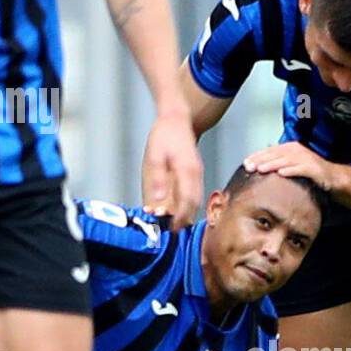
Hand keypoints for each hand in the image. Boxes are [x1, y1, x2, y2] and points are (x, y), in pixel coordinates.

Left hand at [141, 109, 203, 228]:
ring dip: (186, 212)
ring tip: (173, 225)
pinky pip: (192, 192)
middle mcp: (195, 174)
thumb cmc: (164, 136)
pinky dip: (186, 203)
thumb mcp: (154, 155)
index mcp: (187, 170)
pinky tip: (173, 209)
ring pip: (195, 199)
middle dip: (184, 219)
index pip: (187, 200)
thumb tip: (158, 200)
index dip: (181, 217)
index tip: (173, 229)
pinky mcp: (193, 172)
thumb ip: (157, 178)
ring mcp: (196, 173)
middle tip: (172, 232)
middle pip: (194, 203)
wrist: (177, 119)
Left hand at [243, 142, 336, 192]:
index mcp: (290, 148)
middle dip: (260, 160)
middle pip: (275, 154)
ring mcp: (306, 158)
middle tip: (249, 167)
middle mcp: (297, 151)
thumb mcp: (291, 165)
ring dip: (272, 164)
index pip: (269, 151)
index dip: (256, 156)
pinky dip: (290, 170)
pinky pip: (300, 169)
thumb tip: (258, 168)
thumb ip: (277, 164)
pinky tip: (281, 174)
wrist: (332, 177)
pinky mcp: (313, 168)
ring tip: (261, 169)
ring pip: (285, 160)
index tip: (245, 163)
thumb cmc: (309, 172)